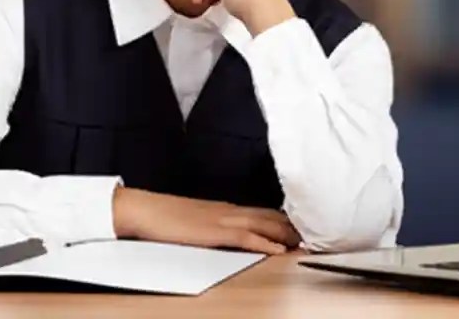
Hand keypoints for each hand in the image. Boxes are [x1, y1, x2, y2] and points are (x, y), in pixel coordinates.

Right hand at [112, 187, 300, 253]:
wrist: (144, 209)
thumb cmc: (164, 216)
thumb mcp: (194, 219)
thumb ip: (212, 224)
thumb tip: (225, 231)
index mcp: (224, 208)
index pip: (261, 211)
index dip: (283, 219)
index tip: (300, 226)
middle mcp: (228, 211)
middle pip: (269, 216)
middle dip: (292, 226)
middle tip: (314, 234)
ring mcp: (222, 220)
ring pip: (264, 224)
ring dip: (286, 234)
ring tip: (305, 242)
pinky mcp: (214, 231)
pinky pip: (246, 237)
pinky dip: (265, 243)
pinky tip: (279, 250)